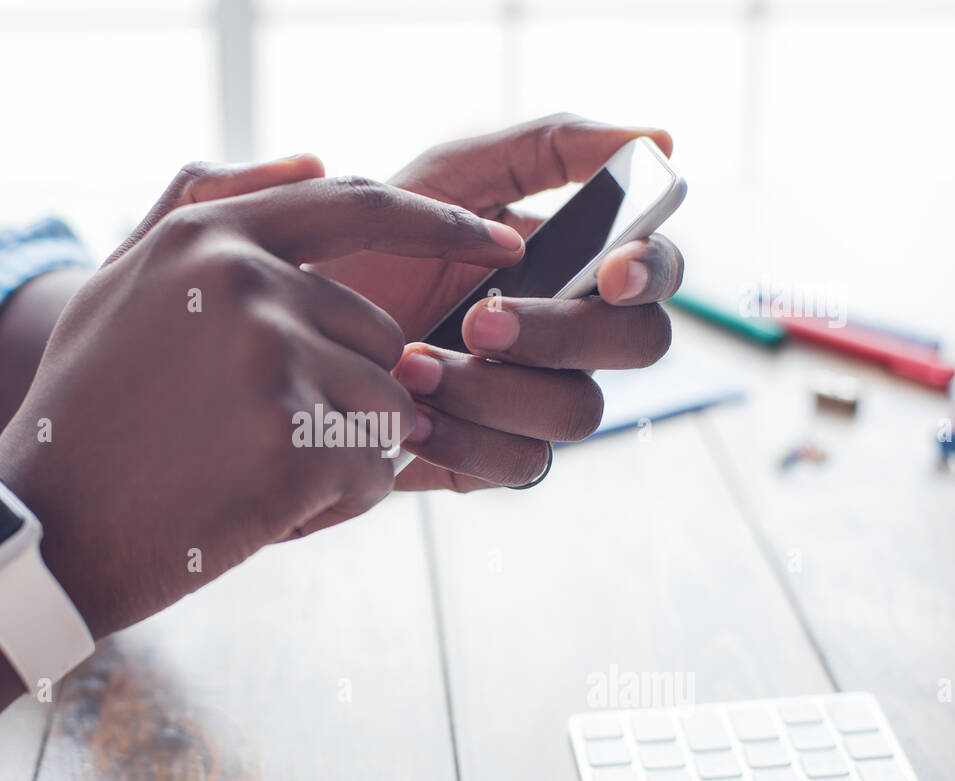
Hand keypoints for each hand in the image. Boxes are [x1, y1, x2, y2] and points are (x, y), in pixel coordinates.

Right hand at [0, 163, 525, 636]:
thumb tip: (314, 155)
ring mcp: (273, 359)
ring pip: (388, 406)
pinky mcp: (295, 441)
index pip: (363, 204)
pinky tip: (256, 507)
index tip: (504, 245)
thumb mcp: (121, 283)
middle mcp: (248, 282)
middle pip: (382, 335)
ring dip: (341, 449)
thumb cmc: (88, 410)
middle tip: (252, 438)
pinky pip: (375, 470)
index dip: (444, 227)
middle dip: (346, 393)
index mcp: (212, 236)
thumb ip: (205, 202)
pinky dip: (334, 499)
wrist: (46, 530)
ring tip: (247, 470)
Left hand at [314, 114, 684, 490]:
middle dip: (562, 334)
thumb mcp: (447, 177)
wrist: (293, 330)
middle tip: (478, 322)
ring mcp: (536, 401)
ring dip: (496, 389)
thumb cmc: (373, 246)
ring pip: (579, 412)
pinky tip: (410, 418)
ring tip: (411, 366)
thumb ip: (548, 146)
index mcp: (572, 266)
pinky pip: (521, 463)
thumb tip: (661, 142)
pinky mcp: (496, 458)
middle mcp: (569, 338)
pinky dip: (465, 440)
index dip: (649, 271)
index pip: (654, 271)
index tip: (607, 271)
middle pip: (638, 347)